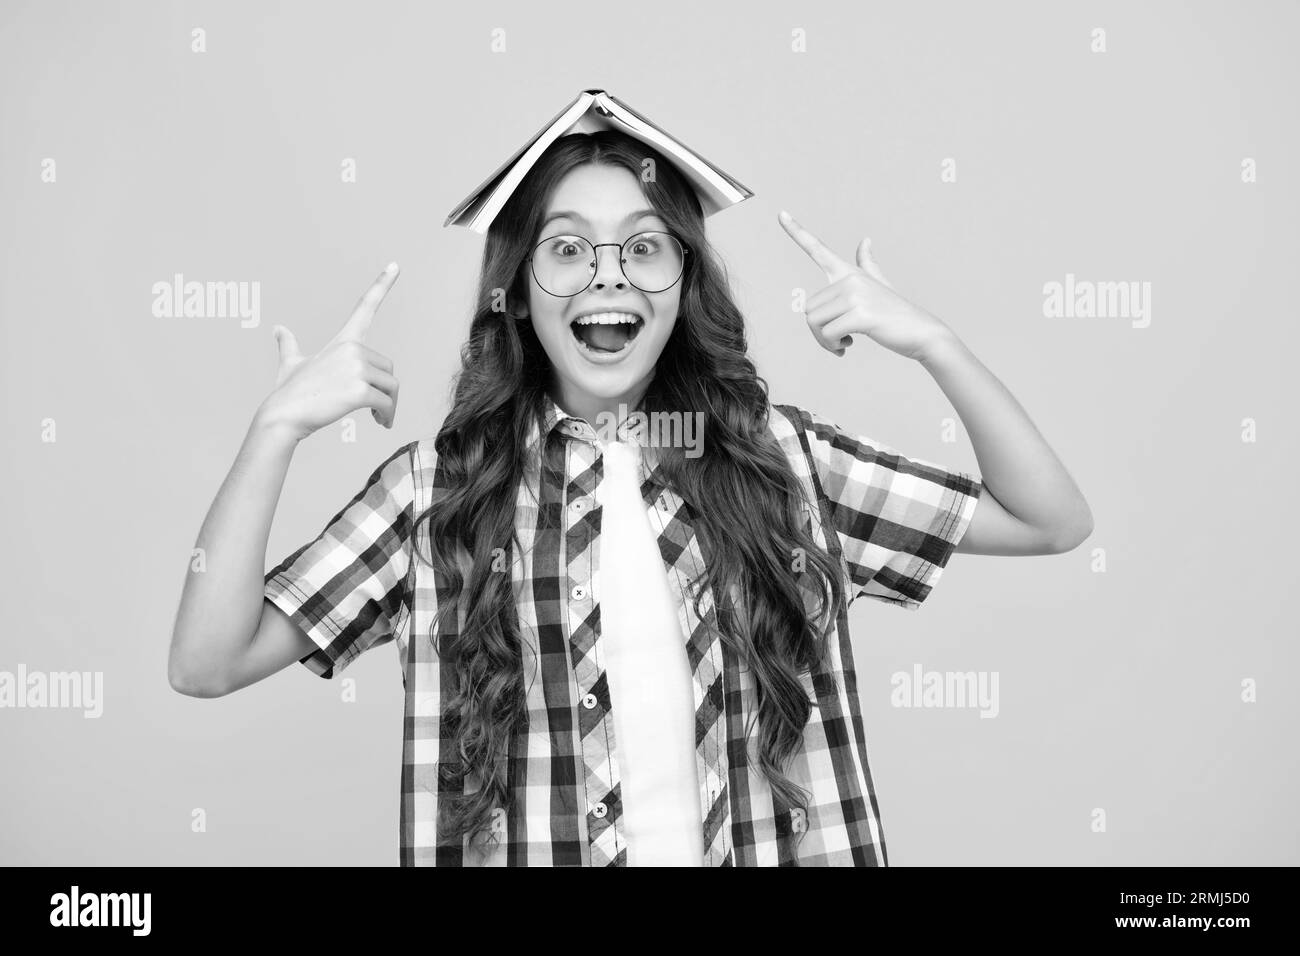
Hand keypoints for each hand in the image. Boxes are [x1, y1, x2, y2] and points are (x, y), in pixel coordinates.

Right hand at [256, 263, 401, 440]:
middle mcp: (352, 348)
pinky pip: (387, 403)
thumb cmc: (289, 393)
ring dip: (389, 406)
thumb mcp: (290, 363)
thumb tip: (278, 329)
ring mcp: (356, 368)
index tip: (395, 265)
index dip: (382, 285)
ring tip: (378, 417)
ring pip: (392, 388)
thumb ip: (289, 345)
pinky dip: (388, 415)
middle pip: (389, 370)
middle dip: (385, 391)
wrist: (282, 416)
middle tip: (376, 409)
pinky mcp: (360, 390)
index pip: (365, 307)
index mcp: (343, 341)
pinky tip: (379, 422)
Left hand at [779, 210, 951, 360]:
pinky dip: (833, 346)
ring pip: (814, 324)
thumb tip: (865, 240)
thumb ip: (868, 264)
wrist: (922, 333)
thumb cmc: (895, 313)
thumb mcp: (879, 284)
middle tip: (838, 339)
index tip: (781, 214)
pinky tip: (847, 345)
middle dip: (818, 331)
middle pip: (808, 310)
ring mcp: (855, 295)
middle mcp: (850, 279)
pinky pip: (827, 334)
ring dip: (824, 341)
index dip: (797, 232)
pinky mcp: (860, 314)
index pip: (818, 249)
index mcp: (849, 272)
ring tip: (843, 342)